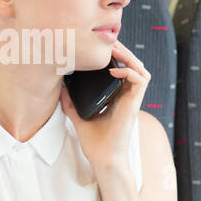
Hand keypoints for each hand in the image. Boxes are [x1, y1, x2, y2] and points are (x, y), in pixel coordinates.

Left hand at [59, 38, 150, 175]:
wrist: (104, 159)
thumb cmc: (95, 143)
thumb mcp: (78, 117)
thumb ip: (70, 102)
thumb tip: (60, 88)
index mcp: (117, 97)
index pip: (122, 70)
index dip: (116, 57)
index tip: (100, 48)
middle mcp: (127, 96)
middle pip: (133, 65)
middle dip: (122, 51)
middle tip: (107, 41)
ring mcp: (132, 100)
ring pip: (141, 69)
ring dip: (129, 56)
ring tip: (113, 50)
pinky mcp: (134, 104)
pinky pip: (141, 80)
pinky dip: (129, 71)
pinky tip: (113, 70)